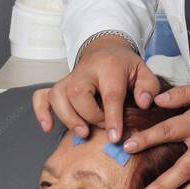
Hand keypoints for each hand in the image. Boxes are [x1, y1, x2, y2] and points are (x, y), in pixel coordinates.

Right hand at [32, 38, 161, 142]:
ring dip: (68, 118)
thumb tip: (144, 103)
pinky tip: (48, 127)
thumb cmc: (125, 66)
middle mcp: (85, 70)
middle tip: (102, 128)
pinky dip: (41, 112)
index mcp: (109, 66)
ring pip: (57, 96)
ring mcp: (69, 78)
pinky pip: (41, 96)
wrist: (106, 51)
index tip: (114, 137)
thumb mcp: (143, 71)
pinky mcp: (59, 85)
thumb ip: (148, 87)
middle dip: (89, 117)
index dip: (112, 117)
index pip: (110, 94)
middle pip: (78, 94)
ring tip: (82, 133)